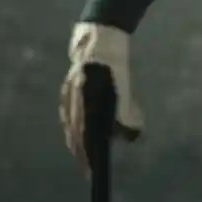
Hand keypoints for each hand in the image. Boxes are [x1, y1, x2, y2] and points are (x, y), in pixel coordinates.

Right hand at [59, 23, 143, 171]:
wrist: (100, 33)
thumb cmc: (114, 60)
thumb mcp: (124, 84)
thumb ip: (127, 108)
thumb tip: (133, 133)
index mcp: (84, 97)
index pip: (84, 132)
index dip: (87, 152)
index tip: (92, 168)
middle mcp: (72, 95)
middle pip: (75, 130)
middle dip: (81, 150)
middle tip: (87, 167)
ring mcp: (68, 89)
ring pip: (70, 121)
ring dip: (76, 138)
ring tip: (81, 153)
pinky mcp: (69, 85)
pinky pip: (69, 110)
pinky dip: (73, 123)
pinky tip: (77, 128)